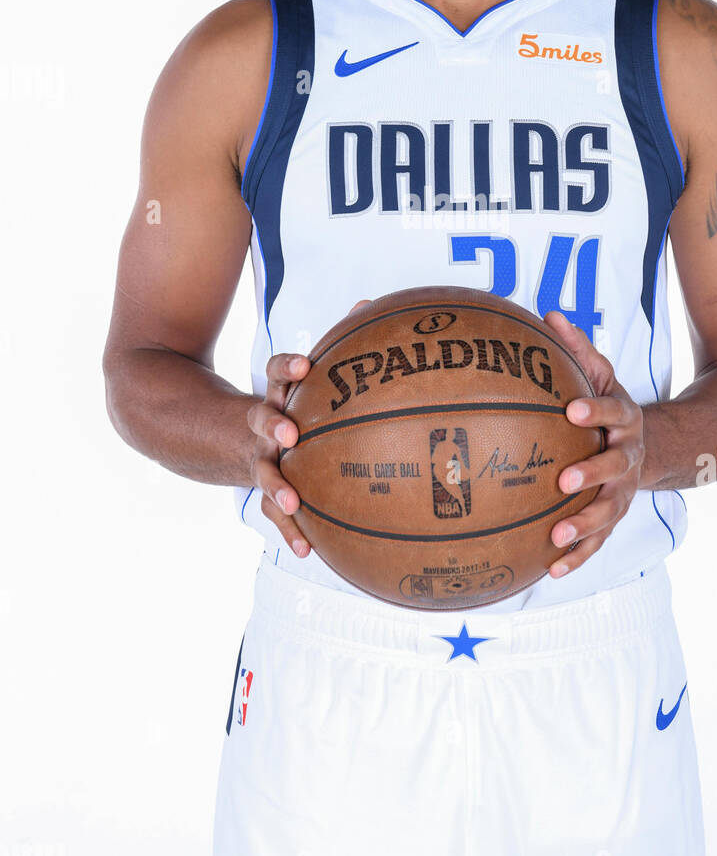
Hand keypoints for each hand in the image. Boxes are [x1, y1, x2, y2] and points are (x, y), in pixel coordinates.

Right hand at [246, 300, 373, 557]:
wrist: (207, 433)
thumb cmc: (280, 400)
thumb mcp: (296, 375)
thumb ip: (334, 342)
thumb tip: (372, 303)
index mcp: (275, 392)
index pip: (275, 372)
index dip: (286, 368)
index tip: (302, 367)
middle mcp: (261, 423)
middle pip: (262, 418)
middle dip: (274, 423)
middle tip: (289, 433)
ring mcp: (257, 457)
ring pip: (265, 471)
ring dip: (278, 487)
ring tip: (293, 503)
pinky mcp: (259, 486)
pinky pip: (274, 510)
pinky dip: (290, 531)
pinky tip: (307, 552)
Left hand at [541, 310, 644, 578]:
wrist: (648, 445)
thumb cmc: (606, 407)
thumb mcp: (599, 375)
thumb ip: (577, 349)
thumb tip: (548, 314)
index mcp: (624, 418)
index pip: (611, 411)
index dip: (594, 411)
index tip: (571, 409)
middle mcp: (629, 456)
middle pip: (615, 467)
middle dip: (592, 473)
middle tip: (564, 480)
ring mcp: (625, 491)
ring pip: (609, 511)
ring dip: (585, 525)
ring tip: (558, 535)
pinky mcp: (615, 517)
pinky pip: (598, 541)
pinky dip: (577, 556)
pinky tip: (551, 569)